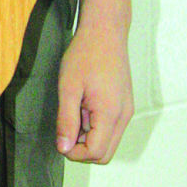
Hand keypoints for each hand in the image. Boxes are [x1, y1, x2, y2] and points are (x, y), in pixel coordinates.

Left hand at [56, 18, 133, 162]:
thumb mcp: (68, 88)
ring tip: (75, 111)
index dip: (74, 152)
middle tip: (65, 127)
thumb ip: (66, 120)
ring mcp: (126, 111)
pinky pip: (111, 129)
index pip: (95, 152)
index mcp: (110, 113)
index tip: (60, 137)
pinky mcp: (124, 105)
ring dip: (88, 137)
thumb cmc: (86, 54)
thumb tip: (64, 148)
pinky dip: (96, 127)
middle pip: (104, 154)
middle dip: (82, 149)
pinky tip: (83, 107)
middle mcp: (124, 116)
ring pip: (108, 142)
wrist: (105, 31)